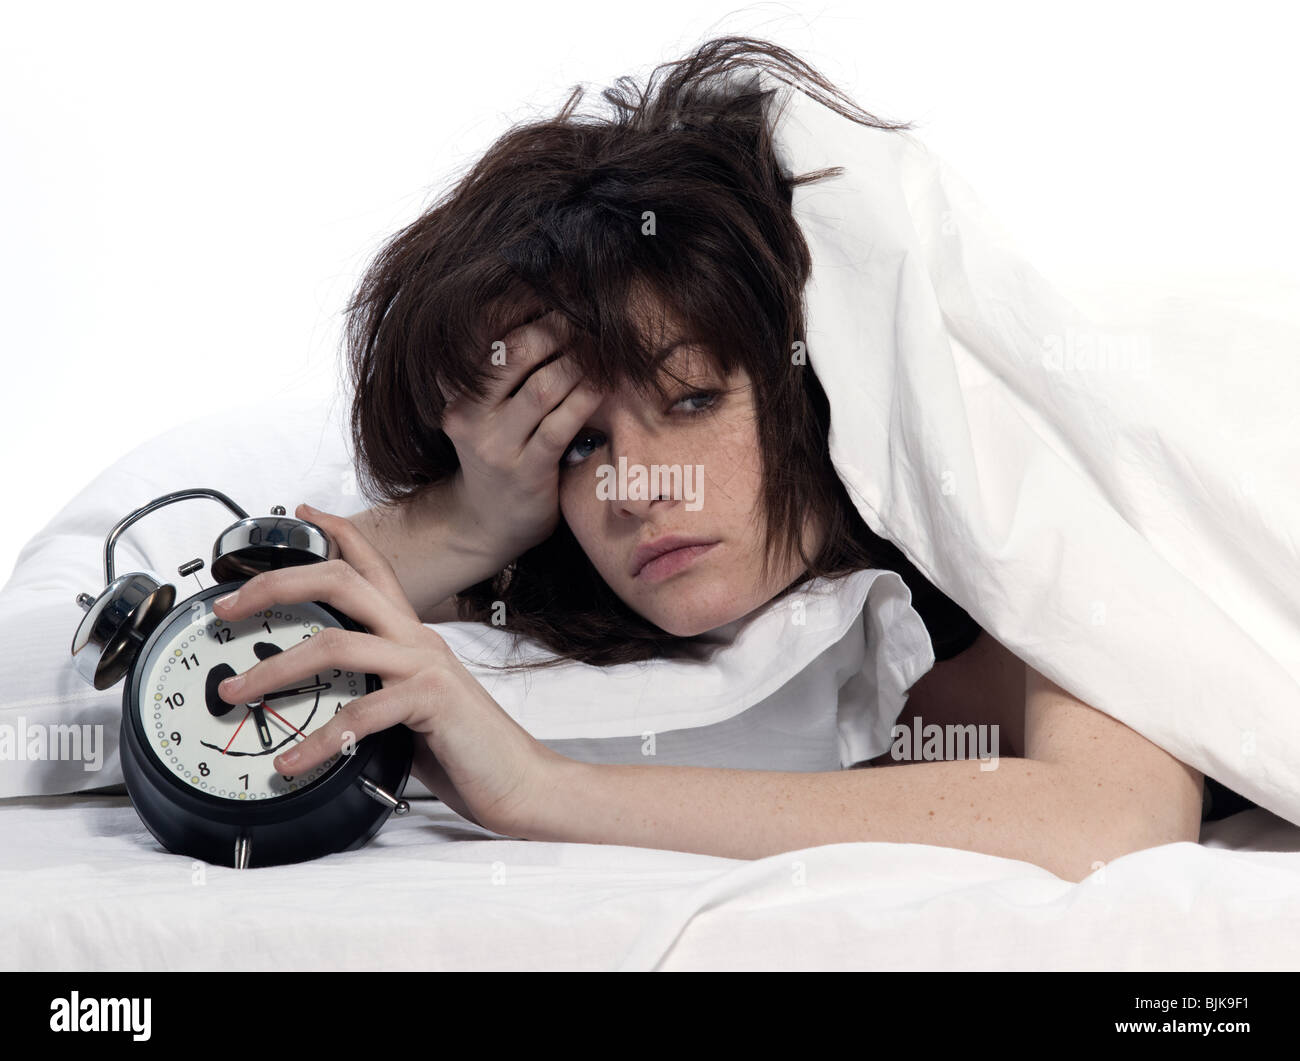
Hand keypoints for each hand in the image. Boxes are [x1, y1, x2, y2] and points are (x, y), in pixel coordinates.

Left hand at [212, 503, 565, 836]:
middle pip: (341, 582)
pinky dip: (318, 740)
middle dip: (276, 586)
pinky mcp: (432, 699)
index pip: (373, 566)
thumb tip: (321, 707)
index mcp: (412, 635)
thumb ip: (372, 692)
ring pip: (335, 643)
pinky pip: (360, 712)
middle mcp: (417, 639)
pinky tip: (294, 762)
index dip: (338, 532)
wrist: (519, 782)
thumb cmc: (465, 748)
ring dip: (275, 669)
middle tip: (229, 609)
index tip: (303, 513)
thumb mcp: (410, 708)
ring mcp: (425, 665)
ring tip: (236, 693)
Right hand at [441, 310, 603, 561]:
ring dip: (581, 362)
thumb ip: (504, 371)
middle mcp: (469, 415)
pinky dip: (588, 398)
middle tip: (587, 315)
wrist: (486, 521)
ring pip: (544, 387)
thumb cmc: (498, 453)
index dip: (528, 307)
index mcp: (458, 392)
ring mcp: (496, 446)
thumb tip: (549, 311)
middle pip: (518, 352)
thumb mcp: (485, 410)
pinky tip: (604, 385)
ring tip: (603, 348)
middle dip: (559, 328)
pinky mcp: (526, 471)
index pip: (491, 334)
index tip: (561, 291)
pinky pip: (562, 424)